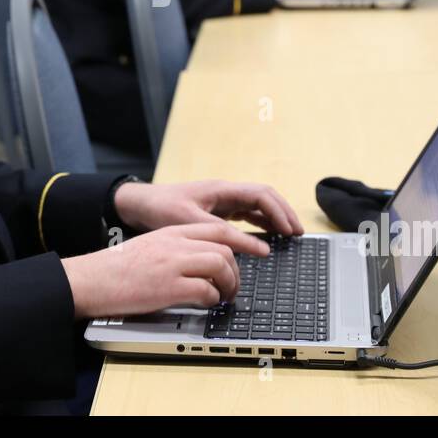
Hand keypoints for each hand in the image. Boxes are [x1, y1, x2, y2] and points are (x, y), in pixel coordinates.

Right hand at [61, 222, 270, 317]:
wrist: (89, 279)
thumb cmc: (115, 269)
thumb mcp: (148, 247)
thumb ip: (175, 249)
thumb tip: (201, 263)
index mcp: (170, 232)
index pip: (215, 229)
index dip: (240, 241)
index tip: (252, 252)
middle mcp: (174, 244)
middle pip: (223, 247)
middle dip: (236, 269)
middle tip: (232, 285)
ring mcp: (172, 264)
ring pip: (220, 264)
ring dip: (229, 284)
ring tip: (224, 297)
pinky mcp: (168, 287)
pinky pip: (205, 290)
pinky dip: (212, 299)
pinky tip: (206, 304)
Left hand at [113, 179, 303, 235]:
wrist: (138, 205)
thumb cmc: (161, 209)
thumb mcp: (192, 222)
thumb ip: (223, 234)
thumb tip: (255, 247)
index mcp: (222, 190)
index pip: (261, 195)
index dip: (279, 211)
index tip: (290, 230)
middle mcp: (225, 192)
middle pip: (264, 197)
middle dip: (284, 213)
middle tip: (299, 233)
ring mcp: (222, 201)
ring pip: (257, 205)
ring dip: (275, 218)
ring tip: (290, 235)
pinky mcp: (217, 211)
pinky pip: (246, 214)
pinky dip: (260, 223)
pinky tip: (268, 236)